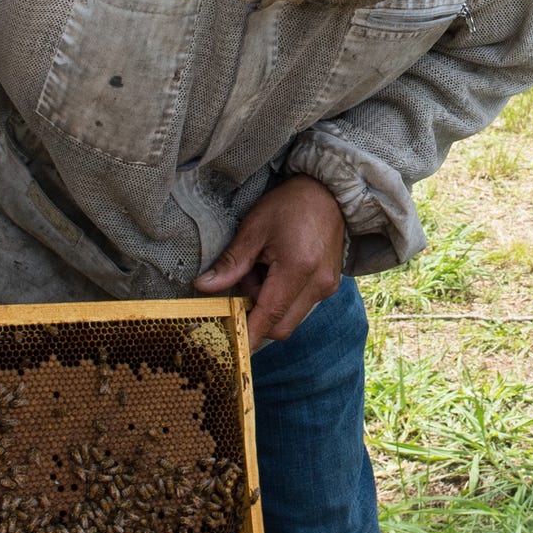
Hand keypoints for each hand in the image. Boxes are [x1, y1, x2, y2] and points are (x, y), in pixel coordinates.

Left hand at [194, 176, 346, 342]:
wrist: (327, 192)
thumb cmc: (289, 205)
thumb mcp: (253, 229)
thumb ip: (231, 263)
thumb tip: (203, 287)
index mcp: (298, 269)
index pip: (269, 318)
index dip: (248, 333)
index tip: (229, 341)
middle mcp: (318, 284)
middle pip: (280, 327)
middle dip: (257, 314)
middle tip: (248, 280)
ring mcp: (327, 288)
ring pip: (289, 318)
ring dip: (270, 305)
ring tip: (264, 269)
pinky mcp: (329, 286)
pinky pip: (300, 307)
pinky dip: (283, 297)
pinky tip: (278, 270)